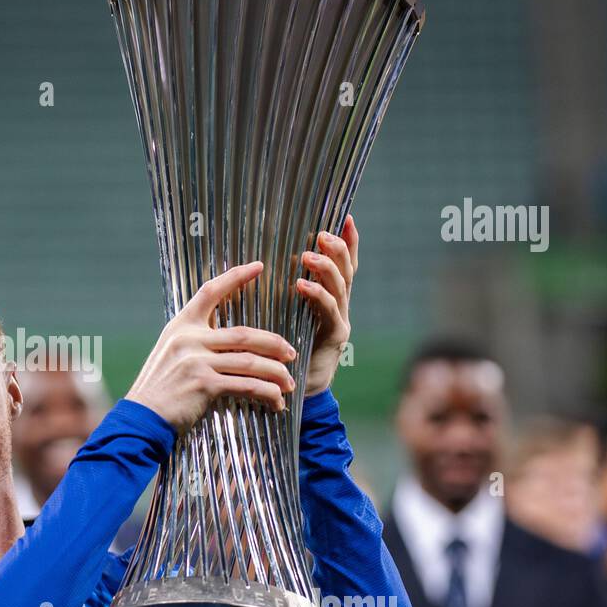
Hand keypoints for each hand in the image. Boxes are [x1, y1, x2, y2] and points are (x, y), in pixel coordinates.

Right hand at [126, 262, 296, 434]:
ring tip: (289, 383)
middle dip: (274, 344)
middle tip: (291, 353)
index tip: (258, 267)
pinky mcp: (204, 384)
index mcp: (181, 326)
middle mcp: (189, 339)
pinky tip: (276, 401)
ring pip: (250, 362)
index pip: (210, 292)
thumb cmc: (160, 388)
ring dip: (276, 373)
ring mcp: (196, 361)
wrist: (143, 417)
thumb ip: (196, 342)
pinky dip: (267, 394)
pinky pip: (246, 385)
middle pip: (244, 334)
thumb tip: (228, 341)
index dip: (235, 277)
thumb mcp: (171, 353)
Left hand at [297, 215, 357, 396]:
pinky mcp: (334, 338)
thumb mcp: (283, 315)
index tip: (346, 216)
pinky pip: (328, 312)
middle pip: (346, 270)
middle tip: (324, 233)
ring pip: (340, 288)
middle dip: (339, 249)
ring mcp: (340, 321)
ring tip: (309, 255)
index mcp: (330, 298)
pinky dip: (317, 296)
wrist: (296, 390)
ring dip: (326, 269)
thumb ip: (280, 293)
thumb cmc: (285, 349)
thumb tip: (259, 263)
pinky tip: (303, 285)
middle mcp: (339, 307)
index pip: (343, 264)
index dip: (348, 241)